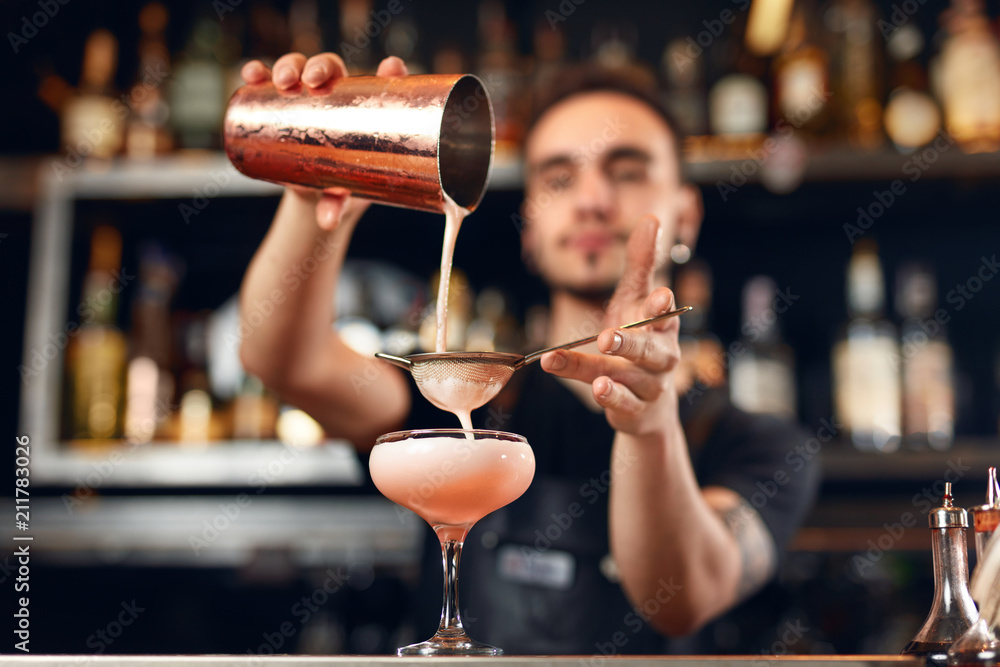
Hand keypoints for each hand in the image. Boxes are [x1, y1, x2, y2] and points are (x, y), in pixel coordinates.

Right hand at [240, 53, 409, 230]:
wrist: (317, 195)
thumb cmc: (341, 190)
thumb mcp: (343, 196)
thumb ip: (338, 205)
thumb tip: (326, 221)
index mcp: (364, 111)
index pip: (380, 83)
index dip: (390, 71)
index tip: (390, 68)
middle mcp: (336, 96)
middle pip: (331, 69)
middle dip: (320, 67)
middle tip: (312, 82)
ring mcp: (306, 98)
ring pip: (299, 69)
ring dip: (289, 66)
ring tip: (282, 81)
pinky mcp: (280, 106)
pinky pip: (268, 85)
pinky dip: (258, 75)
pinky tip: (251, 74)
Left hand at [540, 216, 680, 435]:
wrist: (647, 404)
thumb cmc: (639, 339)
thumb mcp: (634, 300)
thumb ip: (641, 263)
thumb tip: (651, 219)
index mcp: (662, 325)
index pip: (665, 313)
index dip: (661, 306)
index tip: (660, 296)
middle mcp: (661, 355)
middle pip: (651, 349)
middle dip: (631, 342)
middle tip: (607, 337)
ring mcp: (650, 385)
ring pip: (630, 376)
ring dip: (608, 372)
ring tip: (596, 371)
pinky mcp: (635, 409)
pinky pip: (625, 403)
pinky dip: (612, 397)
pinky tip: (597, 388)